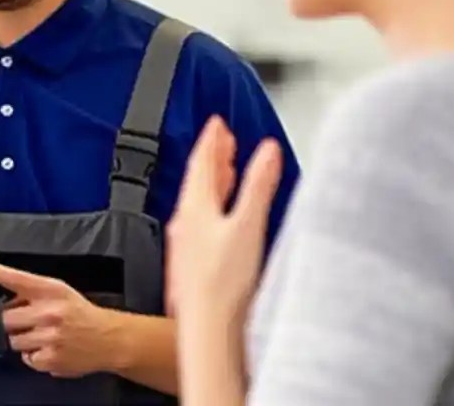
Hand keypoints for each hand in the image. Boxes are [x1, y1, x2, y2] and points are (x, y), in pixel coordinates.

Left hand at [0, 258, 116, 378]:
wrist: (108, 339)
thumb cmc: (80, 314)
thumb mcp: (59, 292)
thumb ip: (31, 293)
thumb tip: (2, 300)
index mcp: (50, 290)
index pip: (15, 278)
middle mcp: (49, 312)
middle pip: (5, 318)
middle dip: (11, 321)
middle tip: (27, 321)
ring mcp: (49, 336)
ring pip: (13, 340)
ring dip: (22, 339)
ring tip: (42, 334)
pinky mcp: (50, 358)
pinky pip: (26, 358)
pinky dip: (33, 355)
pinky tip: (48, 347)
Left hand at [165, 115, 282, 324]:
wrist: (209, 331)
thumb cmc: (224, 284)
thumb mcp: (248, 225)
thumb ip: (258, 185)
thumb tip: (266, 150)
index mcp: (195, 208)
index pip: (201, 162)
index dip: (211, 139)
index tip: (217, 123)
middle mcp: (186, 224)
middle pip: (199, 182)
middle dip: (214, 158)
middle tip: (223, 141)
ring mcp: (188, 246)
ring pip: (200, 204)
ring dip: (215, 184)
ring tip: (226, 173)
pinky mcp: (195, 266)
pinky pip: (202, 226)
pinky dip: (215, 210)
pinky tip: (223, 220)